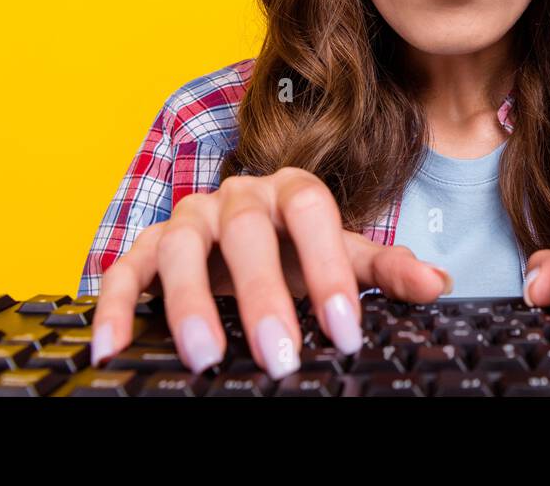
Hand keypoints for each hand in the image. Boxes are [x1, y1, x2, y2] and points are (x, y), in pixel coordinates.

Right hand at [90, 167, 453, 378]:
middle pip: (246, 232)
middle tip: (281, 356)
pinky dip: (114, 306)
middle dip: (264, 297)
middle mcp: (237, 197)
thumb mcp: (342, 254)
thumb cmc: (295, 250)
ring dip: (190, 303)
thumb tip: (436, 284)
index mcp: (291, 191)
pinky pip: (123, 269)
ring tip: (206, 358)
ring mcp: (188, 220)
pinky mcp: (145, 247)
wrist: (238, 237)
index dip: (329, 268)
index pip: (312, 212)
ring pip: (181, 248)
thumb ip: (385, 269)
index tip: (345, 331)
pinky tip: (113, 347)